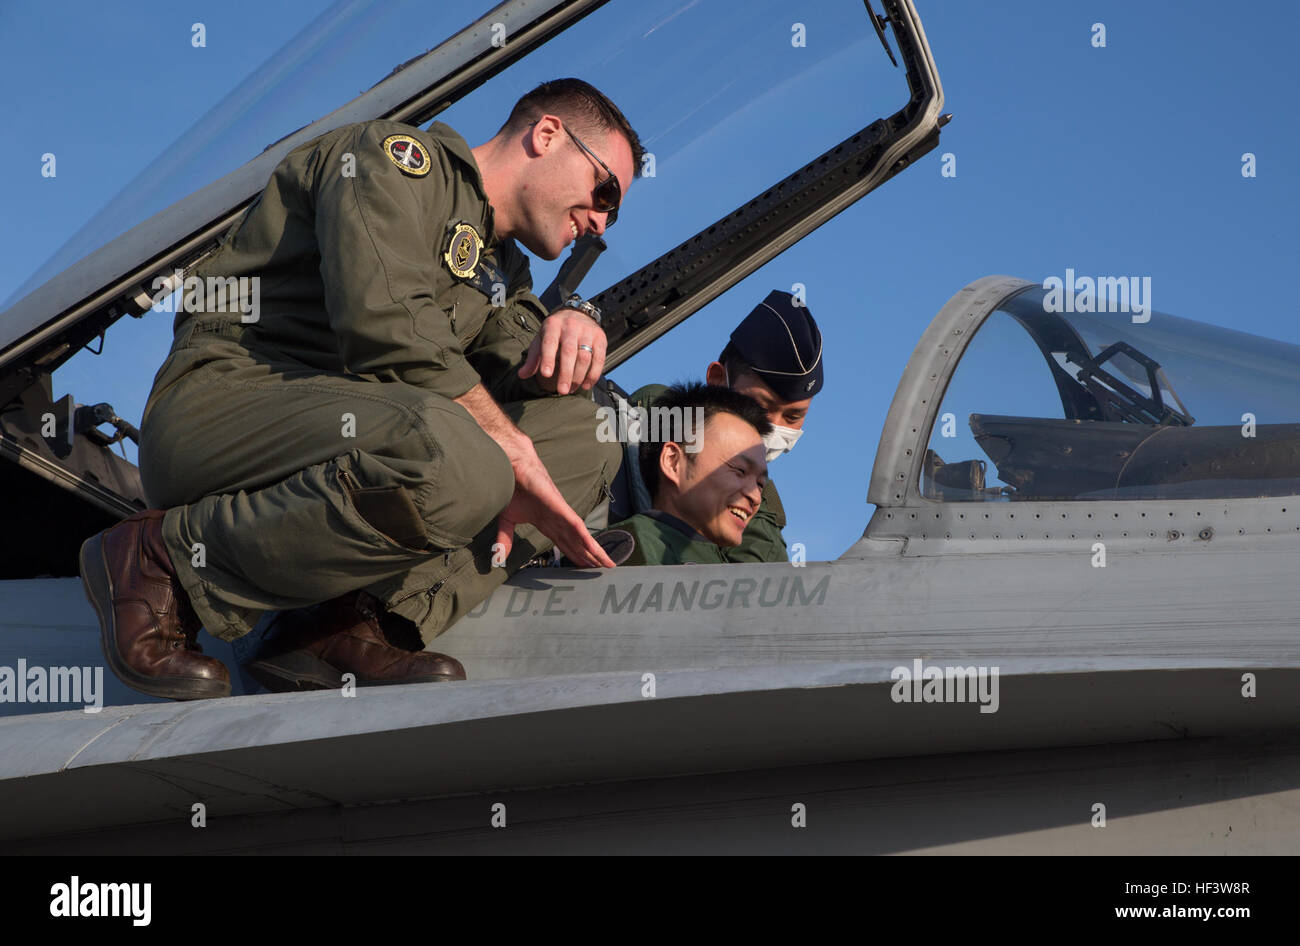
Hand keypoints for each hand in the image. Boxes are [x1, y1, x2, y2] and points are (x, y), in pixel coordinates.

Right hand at [494, 448, 615, 568]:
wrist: (512, 467)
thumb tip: (498, 558)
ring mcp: (560, 514)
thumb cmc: (512, 488)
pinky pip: (575, 525)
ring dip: (593, 551)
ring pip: (581, 537)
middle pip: (576, 543)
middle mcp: (557, 520)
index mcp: (547, 523)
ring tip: (606, 563)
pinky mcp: (560, 507)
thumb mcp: (507, 521)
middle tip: (603, 570)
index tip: (585, 568)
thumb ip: (505, 540)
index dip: (575, 556)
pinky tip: (595, 549)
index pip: (565, 544)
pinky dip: (585, 538)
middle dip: (589, 557)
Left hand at [518, 309, 606, 394]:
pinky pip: (599, 359)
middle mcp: (571, 326)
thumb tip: (522, 375)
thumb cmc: (556, 332)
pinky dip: (593, 375)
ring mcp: (587, 332)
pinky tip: (586, 385)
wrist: (578, 314)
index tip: (546, 375)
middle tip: (562, 391)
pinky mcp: (600, 338)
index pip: (549, 343)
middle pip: (569, 352)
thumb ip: (533, 358)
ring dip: (578, 377)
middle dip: (566, 374)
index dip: (548, 359)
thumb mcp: (541, 340)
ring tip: (570, 389)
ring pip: (585, 357)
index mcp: (552, 325)